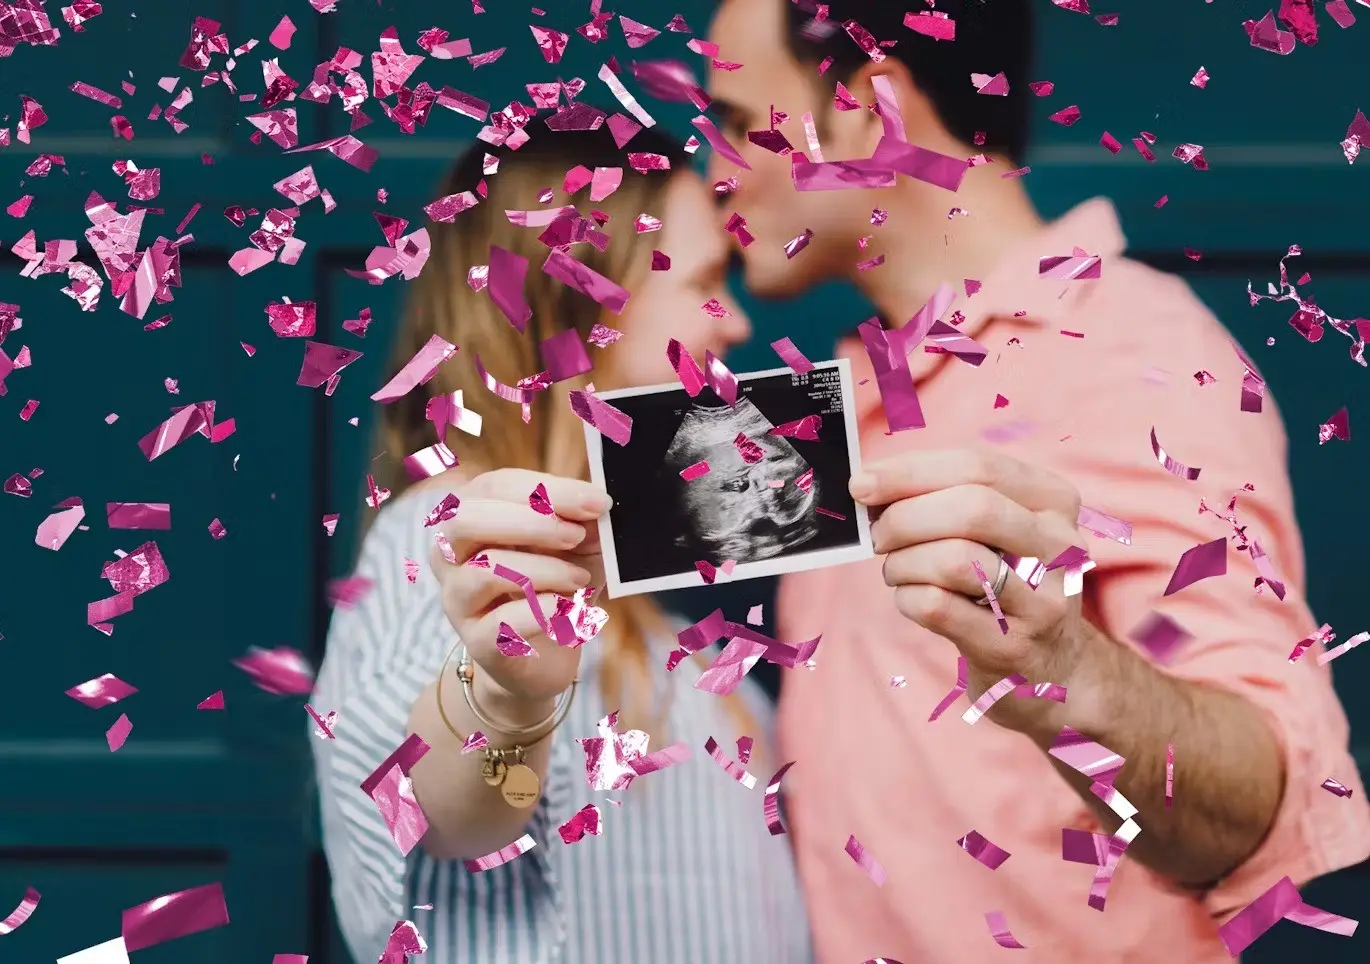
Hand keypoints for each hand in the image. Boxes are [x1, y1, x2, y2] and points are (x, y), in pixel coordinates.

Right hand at [426, 468, 612, 717]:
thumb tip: (597, 503)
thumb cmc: (556, 586)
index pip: (495, 488)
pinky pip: (503, 621)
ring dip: (544, 570)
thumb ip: (582, 521)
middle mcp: (450, 555)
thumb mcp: (577, 546)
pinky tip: (571, 610)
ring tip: (580, 579)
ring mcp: (458, 600)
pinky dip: (545, 611)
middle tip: (576, 535)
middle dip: (530, 522)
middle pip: (466, 521)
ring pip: (485, 571)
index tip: (596, 501)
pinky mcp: (477, 642)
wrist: (545, 655)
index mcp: (471, 516)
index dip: (546, 490)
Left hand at [850, 449, 1087, 731]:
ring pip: (955, 560)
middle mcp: (1059, 546)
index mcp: (1053, 502)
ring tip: (897, 571)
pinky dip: (907, 597)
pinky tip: (911, 598)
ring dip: (904, 562)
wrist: (1053, 666)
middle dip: (905, 518)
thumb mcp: (997, 531)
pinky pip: (939, 607)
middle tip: (878, 536)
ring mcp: (1041, 600)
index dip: (911, 471)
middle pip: (972, 509)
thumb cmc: (1007, 582)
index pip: (978, 467)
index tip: (863, 482)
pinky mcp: (1012, 646)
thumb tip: (871, 484)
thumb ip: (945, 496)